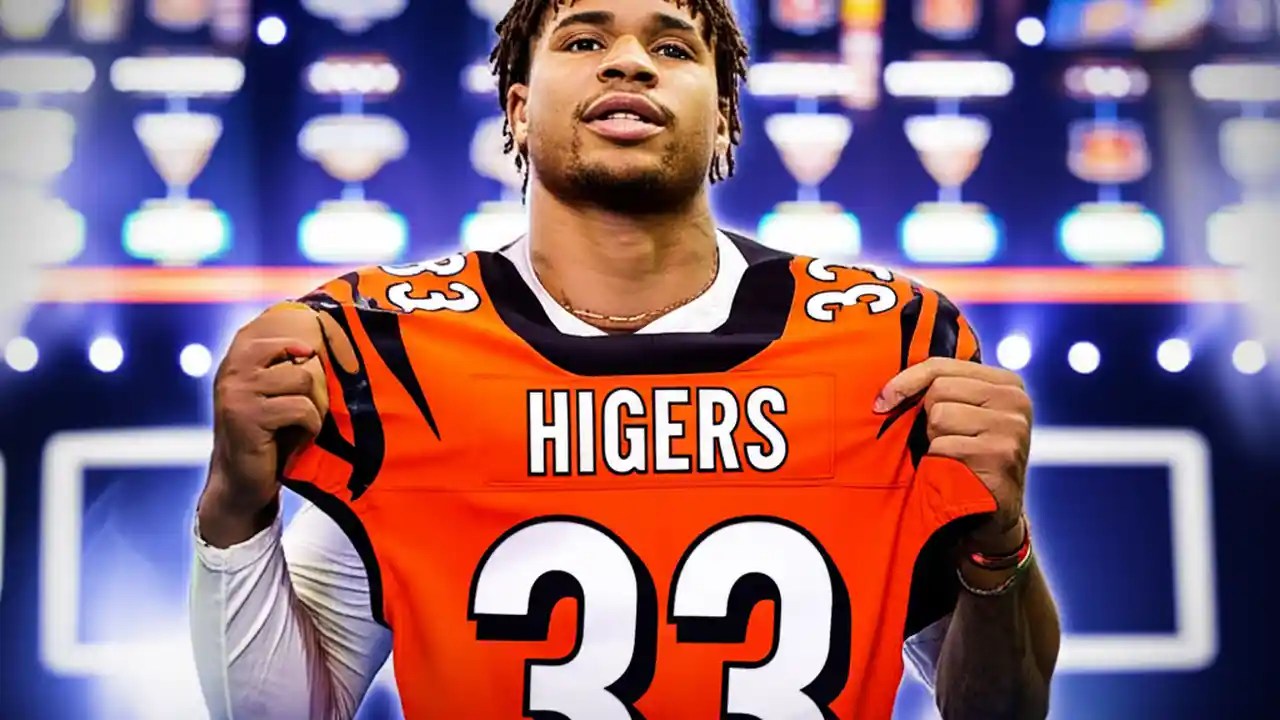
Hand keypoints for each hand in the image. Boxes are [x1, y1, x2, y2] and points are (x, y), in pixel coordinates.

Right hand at [202, 304, 331, 538]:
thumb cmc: (266, 437)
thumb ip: (282, 369)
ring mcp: (237, 394)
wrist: (241, 483)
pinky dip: (311, 425)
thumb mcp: (268, 396)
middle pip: (296, 354)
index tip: (311, 352)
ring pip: (303, 379)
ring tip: (304, 424)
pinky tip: (301, 438)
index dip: (297, 340)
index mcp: (236, 362)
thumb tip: (323, 340)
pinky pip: (301, 408)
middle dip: (315, 379)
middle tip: (313, 403)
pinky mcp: (248, 418)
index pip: (267, 330)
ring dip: (315, 406)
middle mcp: (232, 372)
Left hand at [875, 357, 1032, 553]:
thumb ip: (940, 389)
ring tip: (951, 456)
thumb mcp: (961, 414)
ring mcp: (1011, 428)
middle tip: (938, 440)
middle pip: (938, 390)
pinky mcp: (1000, 456)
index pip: (940, 365)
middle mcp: (1015, 401)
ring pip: (939, 416)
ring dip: (934, 441)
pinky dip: (939, 462)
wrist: (991, 512)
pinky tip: (954, 472)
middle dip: (926, 418)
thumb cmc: (966, 457)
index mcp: (1006, 382)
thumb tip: (887, 385)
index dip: (904, 381)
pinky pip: (944, 446)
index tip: (882, 401)